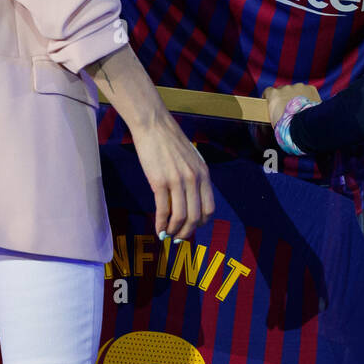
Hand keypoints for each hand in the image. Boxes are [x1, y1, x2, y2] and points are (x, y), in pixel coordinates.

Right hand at [130, 114, 214, 240]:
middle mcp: (193, 179)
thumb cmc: (170, 141)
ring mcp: (177, 181)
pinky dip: (161, 223)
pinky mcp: (159, 182)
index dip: (201, 223)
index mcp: (203, 174)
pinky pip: (163, 210)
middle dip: (186, 232)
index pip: (209, 208)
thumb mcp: (191, 159)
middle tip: (178, 238)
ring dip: (173, 231)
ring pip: (179, 217)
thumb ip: (193, 177)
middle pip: (195, 216)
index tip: (192, 228)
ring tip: (166, 235)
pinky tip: (158, 228)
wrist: (154, 125)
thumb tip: (190, 198)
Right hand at [262, 83, 321, 126]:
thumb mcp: (274, 121)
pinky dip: (308, 96)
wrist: (306, 125)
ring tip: (301, 108)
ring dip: (297, 96)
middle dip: (285, 97)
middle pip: (283, 90)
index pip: (268, 91)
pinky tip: (309, 106)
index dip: (271, 97)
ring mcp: (298, 87)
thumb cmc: (289, 126)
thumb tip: (277, 115)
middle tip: (289, 109)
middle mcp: (285, 88)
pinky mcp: (310, 88)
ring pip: (296, 89)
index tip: (273, 102)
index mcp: (274, 95)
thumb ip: (274, 112)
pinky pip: (308, 91)